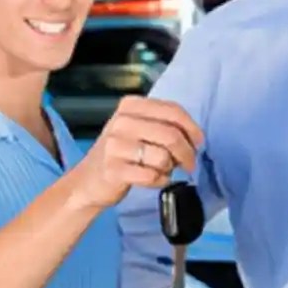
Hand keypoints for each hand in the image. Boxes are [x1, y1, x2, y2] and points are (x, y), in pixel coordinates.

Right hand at [70, 96, 202, 208]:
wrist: (88, 180)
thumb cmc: (121, 153)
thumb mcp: (138, 129)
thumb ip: (165, 126)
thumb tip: (196, 138)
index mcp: (130, 106)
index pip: (173, 110)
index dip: (192, 128)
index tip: (199, 143)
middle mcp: (121, 122)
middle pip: (172, 135)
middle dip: (187, 153)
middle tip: (189, 164)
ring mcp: (115, 146)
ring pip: (163, 157)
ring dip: (171, 168)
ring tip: (163, 170)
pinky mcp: (114, 170)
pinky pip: (152, 176)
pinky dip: (159, 181)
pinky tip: (152, 179)